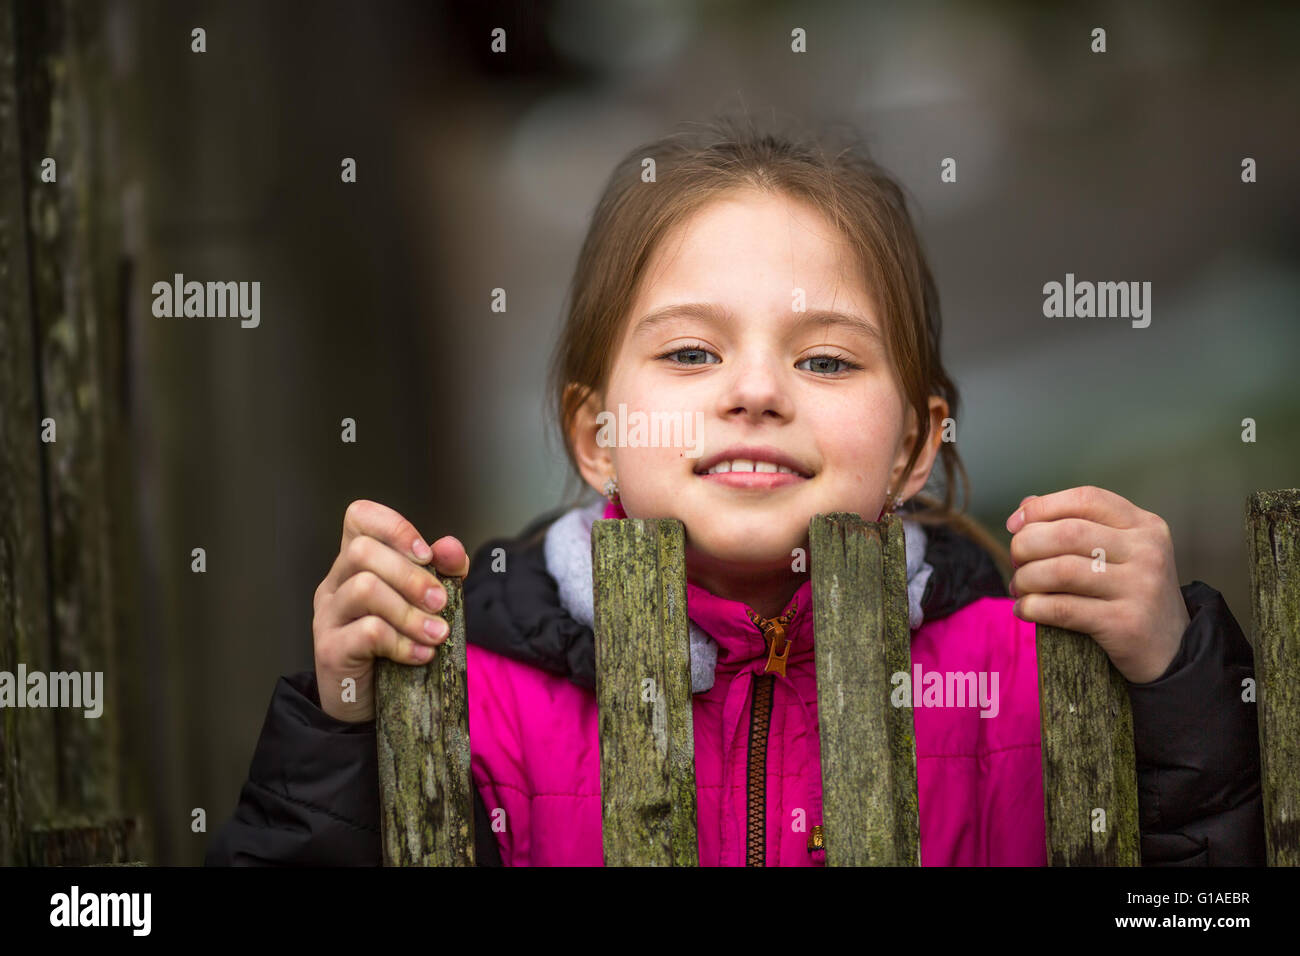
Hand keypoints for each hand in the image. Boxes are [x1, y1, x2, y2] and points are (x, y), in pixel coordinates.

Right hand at [312, 499, 470, 721]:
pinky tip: (422, 655)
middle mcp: (335, 584)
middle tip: (441, 604)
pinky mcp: (330, 650)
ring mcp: (328, 616)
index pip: (360, 517)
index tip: (426, 554)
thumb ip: (441, 572)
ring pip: (364, 588)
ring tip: (437, 634)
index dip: (394, 527)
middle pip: (364, 551)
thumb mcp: (425, 604)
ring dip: (410, 611)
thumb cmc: (397, 647)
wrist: (369, 705)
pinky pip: (368, 632)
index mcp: (355, 563)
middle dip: (412, 576)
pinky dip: (403, 642)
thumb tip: (450, 547)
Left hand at [1006, 486, 1189, 683]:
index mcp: (1144, 525)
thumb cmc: (1132, 595)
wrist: (1174, 651)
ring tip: (1019, 588)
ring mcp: (1140, 587)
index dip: (1042, 507)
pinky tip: (1024, 610)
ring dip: (1026, 578)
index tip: (1015, 525)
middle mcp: (1147, 551)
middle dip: (1026, 545)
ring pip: (1061, 570)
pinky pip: (1063, 609)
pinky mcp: (1126, 623)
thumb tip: (1026, 506)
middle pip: (1067, 533)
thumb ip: (1077, 525)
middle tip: (1015, 562)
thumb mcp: (1119, 554)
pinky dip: (1033, 607)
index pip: (1086, 499)